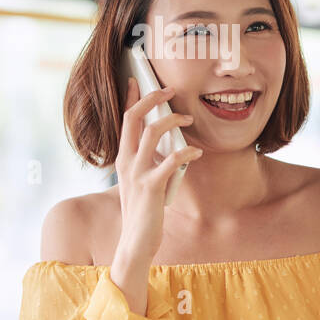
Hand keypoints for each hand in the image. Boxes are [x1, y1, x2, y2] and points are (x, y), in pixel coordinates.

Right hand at [114, 78, 202, 263]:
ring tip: (189, 119)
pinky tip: (196, 152)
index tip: (135, 78)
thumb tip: (168, 144)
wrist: (135, 241)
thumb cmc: (142, 211)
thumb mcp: (140, 181)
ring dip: (173, 120)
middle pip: (134, 118)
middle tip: (170, 89)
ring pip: (152, 132)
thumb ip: (148, 161)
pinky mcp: (152, 186)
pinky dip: (186, 152)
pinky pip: (170, 160)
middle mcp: (126, 162)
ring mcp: (137, 173)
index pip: (124, 120)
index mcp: (122, 158)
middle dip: (151, 98)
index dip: (130, 97)